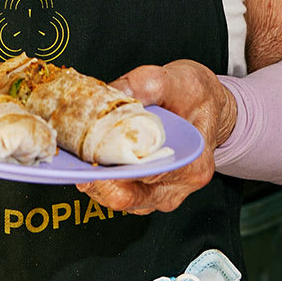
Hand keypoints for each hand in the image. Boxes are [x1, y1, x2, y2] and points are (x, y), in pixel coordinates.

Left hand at [76, 60, 237, 214]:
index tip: (91, 159)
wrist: (204, 104)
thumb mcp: (175, 80)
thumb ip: (142, 85)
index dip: (116, 173)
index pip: (150, 178)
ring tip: (79, 159)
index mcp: (194, 164)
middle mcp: (179, 187)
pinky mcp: (147, 193)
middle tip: (77, 160)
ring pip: (119, 201)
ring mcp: (162, 194)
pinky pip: (118, 195)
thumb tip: (105, 94)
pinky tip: (90, 161)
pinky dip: (101, 181)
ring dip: (96, 182)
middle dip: (97, 180)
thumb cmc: (195, 95)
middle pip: (127, 197)